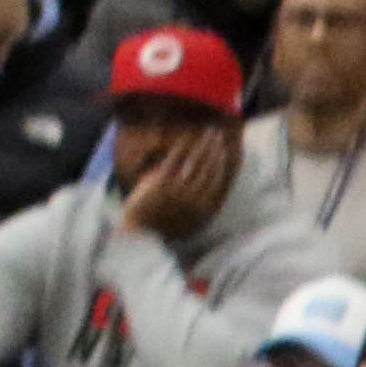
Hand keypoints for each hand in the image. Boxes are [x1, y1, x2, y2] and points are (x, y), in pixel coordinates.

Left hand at [117, 123, 238, 238]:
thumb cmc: (164, 226)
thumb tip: (211, 185)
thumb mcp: (191, 221)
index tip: (223, 148)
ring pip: (195, 162)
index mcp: (204, 208)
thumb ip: (201, 203)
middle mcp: (195, 197)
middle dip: (214, 149)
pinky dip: (181, 147)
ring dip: (203, 144)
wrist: (142, 234)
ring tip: (208, 132)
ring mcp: (178, 190)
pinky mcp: (161, 183)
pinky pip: (174, 161)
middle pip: (208, 167)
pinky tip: (185, 137)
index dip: (221, 162)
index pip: (217, 179)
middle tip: (217, 133)